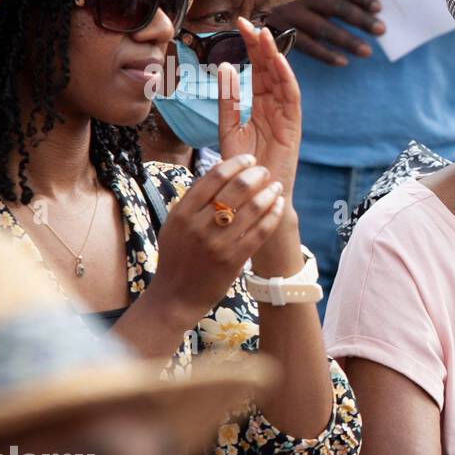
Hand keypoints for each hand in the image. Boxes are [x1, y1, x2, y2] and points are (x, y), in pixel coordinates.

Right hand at [148, 154, 286, 318]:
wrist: (176, 295)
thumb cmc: (178, 256)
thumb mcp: (175, 225)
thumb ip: (194, 201)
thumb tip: (220, 172)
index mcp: (182, 213)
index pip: (212, 177)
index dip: (235, 164)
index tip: (249, 158)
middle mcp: (198, 226)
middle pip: (235, 189)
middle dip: (255, 175)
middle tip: (265, 171)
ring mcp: (217, 243)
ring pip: (251, 208)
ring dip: (268, 193)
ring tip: (276, 186)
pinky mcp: (233, 259)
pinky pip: (259, 232)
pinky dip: (272, 215)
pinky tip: (279, 206)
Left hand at [217, 19, 301, 198]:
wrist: (253, 197)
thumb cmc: (241, 167)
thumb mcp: (228, 128)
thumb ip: (228, 100)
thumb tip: (225, 68)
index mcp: (259, 106)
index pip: (257, 70)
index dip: (249, 48)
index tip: (237, 26)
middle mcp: (274, 108)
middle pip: (270, 70)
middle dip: (260, 46)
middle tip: (248, 24)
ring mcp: (285, 116)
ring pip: (282, 80)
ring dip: (275, 57)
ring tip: (264, 36)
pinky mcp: (293, 127)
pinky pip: (292, 99)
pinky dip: (286, 79)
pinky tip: (278, 63)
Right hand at [264, 0, 383, 65]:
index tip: (378, 7)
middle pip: (337, 8)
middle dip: (361, 20)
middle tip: (381, 30)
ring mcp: (290, 12)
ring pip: (325, 29)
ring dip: (348, 41)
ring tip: (367, 51)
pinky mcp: (281, 30)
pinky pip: (307, 46)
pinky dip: (326, 55)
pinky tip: (343, 61)